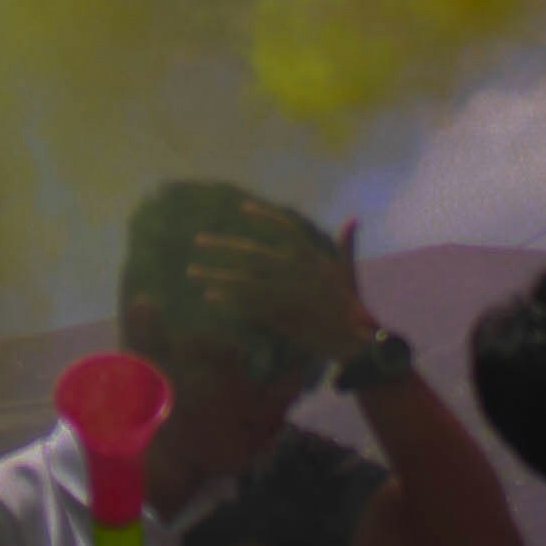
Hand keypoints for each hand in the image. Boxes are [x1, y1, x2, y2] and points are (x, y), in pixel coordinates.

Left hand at [182, 202, 371, 364]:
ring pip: (242, 281)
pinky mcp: (277, 315)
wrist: (352, 337)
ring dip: (215, 275)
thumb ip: (346, 245)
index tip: (243, 208)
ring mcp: (283, 293)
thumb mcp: (348, 271)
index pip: (284, 227)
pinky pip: (246, 305)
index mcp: (311, 256)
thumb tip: (352, 219)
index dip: (264, 216)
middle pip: (251, 254)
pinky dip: (227, 299)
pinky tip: (209, 295)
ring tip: (192, 272)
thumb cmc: (353, 304)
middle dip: (222, 247)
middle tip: (198, 241)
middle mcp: (293, 271)